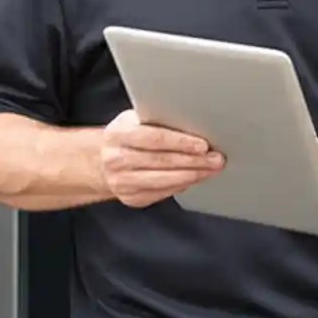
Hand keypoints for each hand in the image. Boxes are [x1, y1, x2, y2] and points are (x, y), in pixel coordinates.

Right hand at [99, 110, 224, 207]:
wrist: (101, 161)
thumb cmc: (127, 136)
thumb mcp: (134, 120)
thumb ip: (157, 120)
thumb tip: (194, 121)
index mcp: (119, 133)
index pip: (154, 138)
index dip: (181, 142)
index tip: (203, 145)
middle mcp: (116, 158)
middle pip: (163, 161)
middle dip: (194, 161)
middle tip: (216, 158)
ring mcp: (121, 181)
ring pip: (164, 180)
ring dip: (193, 175)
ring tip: (211, 169)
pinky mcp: (131, 198)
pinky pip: (162, 193)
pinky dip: (182, 185)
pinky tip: (195, 178)